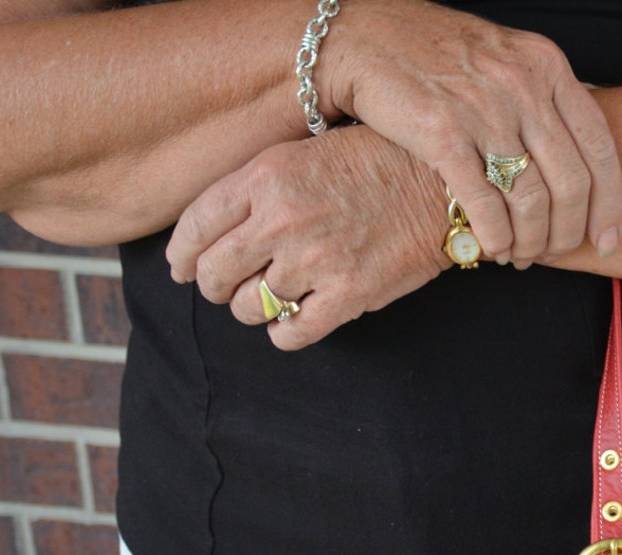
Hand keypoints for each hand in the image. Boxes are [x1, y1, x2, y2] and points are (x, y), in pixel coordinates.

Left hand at [166, 124, 450, 350]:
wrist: (440, 181)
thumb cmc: (373, 161)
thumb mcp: (302, 153)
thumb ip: (257, 187)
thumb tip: (215, 231)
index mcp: (265, 178)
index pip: (196, 228)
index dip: (182, 255)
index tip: (182, 268)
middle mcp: (282, 221)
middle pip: (215, 274)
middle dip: (214, 286)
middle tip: (227, 288)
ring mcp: (315, 261)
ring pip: (250, 307)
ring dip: (254, 309)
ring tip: (271, 299)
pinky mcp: (348, 295)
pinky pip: (293, 333)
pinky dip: (285, 334)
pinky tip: (293, 321)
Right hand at [317, 0, 621, 266]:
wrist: (365, 36)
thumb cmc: (437, 54)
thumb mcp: (507, 59)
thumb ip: (545, 99)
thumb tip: (582, 154)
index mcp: (546, 66)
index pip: (600, 147)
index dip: (610, 204)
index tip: (607, 240)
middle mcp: (521, 84)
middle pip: (571, 183)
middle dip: (568, 233)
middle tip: (554, 253)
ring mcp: (483, 108)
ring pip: (531, 199)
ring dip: (530, 241)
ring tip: (520, 255)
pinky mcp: (441, 133)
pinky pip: (485, 203)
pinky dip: (495, 236)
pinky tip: (493, 248)